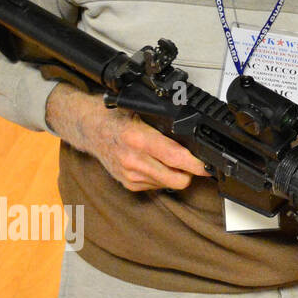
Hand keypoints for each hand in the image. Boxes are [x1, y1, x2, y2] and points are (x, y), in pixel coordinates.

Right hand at [46, 84, 207, 191]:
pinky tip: (157, 163)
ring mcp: (130, 174)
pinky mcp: (128, 183)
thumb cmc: (113, 116)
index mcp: (138, 139)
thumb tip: (194, 133)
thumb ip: (165, 124)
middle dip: (191, 172)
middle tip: (195, 161)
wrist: (87, 127)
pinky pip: (157, 186)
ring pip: (170, 184)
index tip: (210, 165)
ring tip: (173, 159)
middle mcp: (133, 160)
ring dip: (177, 174)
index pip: (176, 158)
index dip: (197, 164)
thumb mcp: (141, 111)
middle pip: (177, 179)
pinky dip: (163, 177)